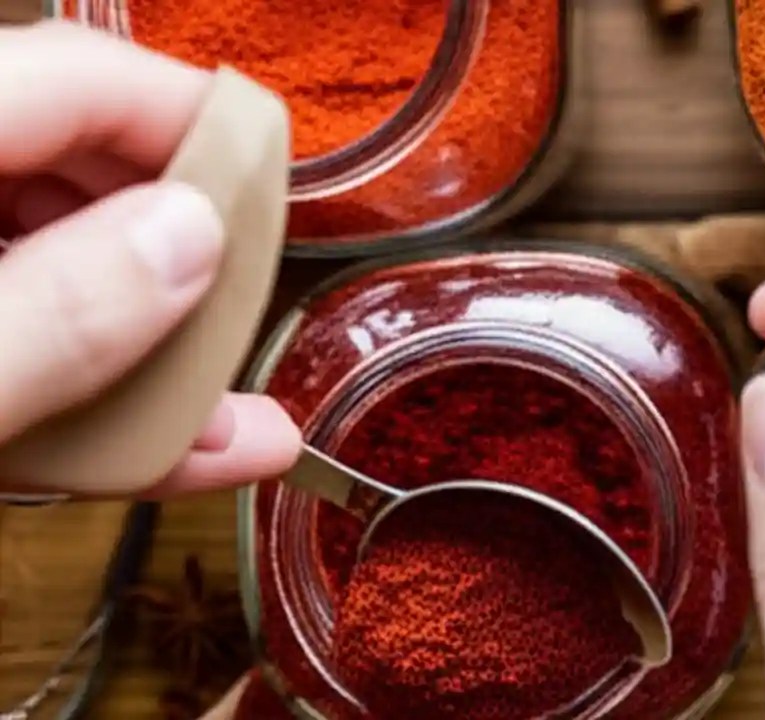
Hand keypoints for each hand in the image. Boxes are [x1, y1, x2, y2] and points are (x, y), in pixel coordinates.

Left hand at [0, 21, 299, 496]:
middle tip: (239, 309)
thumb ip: (54, 313)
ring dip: (143, 339)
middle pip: (68, 157)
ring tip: (216, 415)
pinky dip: (88, 390)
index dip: (193, 118)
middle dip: (175, 244)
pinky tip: (163, 453)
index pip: (76, 76)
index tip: (277, 184)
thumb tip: (189, 238)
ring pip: (45, 251)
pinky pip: (18, 330)